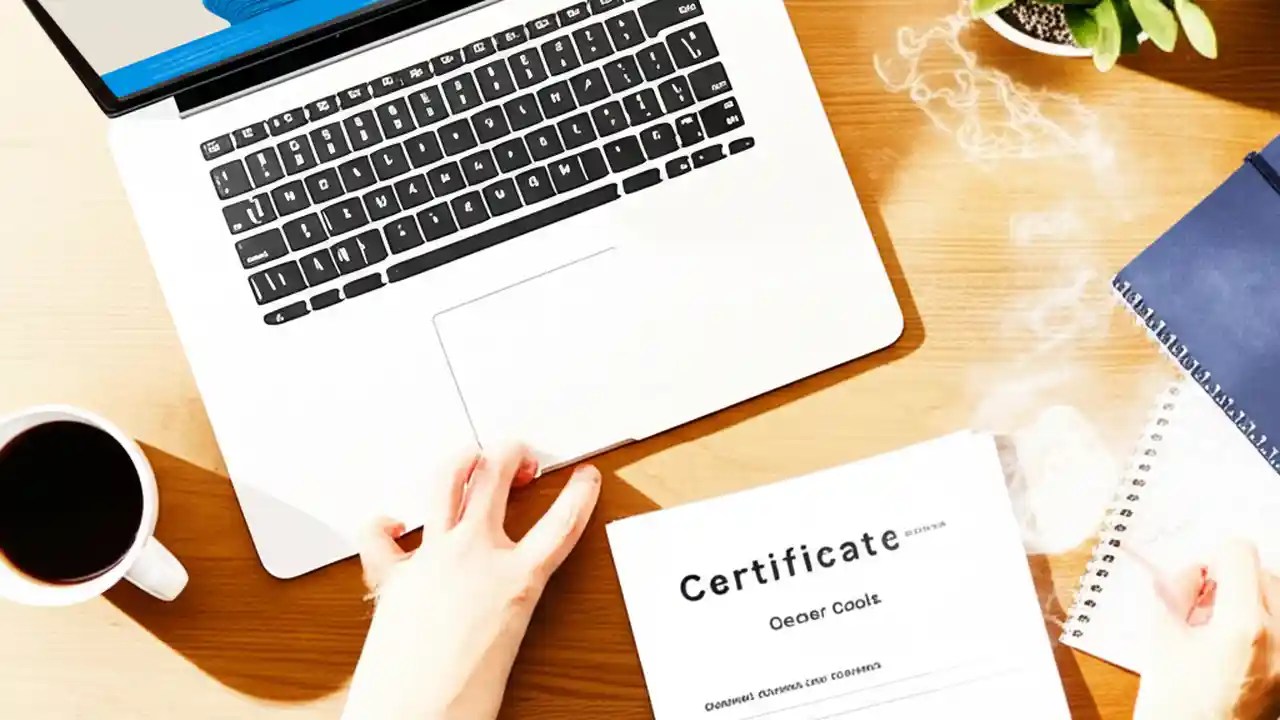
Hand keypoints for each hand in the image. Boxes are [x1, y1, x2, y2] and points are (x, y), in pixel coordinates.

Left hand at [342, 445, 601, 719]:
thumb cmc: (462, 701)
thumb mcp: (511, 644)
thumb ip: (509, 607)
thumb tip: (498, 601)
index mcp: (517, 581)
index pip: (562, 523)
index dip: (579, 494)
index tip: (584, 478)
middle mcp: (474, 555)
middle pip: (496, 477)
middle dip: (511, 453)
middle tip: (520, 456)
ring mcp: (431, 557)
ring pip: (444, 481)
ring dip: (460, 462)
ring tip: (468, 460)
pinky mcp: (392, 574)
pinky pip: (381, 534)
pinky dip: (385, 522)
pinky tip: (393, 521)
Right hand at [1135, 540, 1279, 719]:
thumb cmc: (1175, 705)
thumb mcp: (1159, 636)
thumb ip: (1177, 590)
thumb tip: (1198, 569)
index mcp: (1244, 628)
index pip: (1240, 553)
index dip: (1213, 559)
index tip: (1201, 579)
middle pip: (1264, 574)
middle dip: (1233, 583)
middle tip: (1205, 611)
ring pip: (1278, 599)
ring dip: (1253, 603)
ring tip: (1225, 633)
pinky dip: (1264, 626)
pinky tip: (1238, 650)